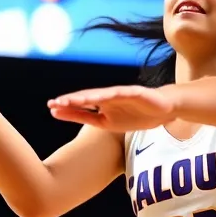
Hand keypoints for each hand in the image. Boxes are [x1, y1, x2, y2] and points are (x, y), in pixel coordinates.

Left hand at [48, 85, 174, 131]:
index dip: (67, 107)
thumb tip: (63, 115)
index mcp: (102, 105)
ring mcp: (121, 94)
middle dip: (71, 101)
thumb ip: (88, 118)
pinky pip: (121, 93)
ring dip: (86, 97)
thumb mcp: (107, 123)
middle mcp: (109, 97)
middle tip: (54, 103)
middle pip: (87, 98)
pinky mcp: (135, 93)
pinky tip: (100, 97)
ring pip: (101, 95)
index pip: (82, 106)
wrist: (164, 110)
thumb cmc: (136, 116)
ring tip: (72, 100)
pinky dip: (111, 95)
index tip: (51, 108)